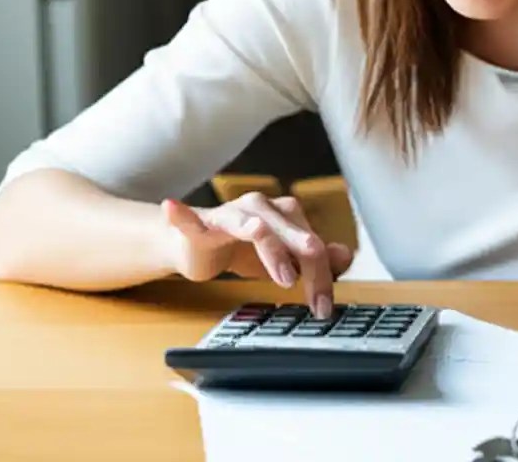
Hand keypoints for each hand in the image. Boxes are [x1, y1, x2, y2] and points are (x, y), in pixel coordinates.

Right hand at [160, 193, 352, 317]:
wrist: (197, 244)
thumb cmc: (244, 250)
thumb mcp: (283, 259)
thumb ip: (314, 260)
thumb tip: (346, 256)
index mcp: (287, 215)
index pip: (314, 245)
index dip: (324, 277)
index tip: (325, 309)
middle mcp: (262, 208)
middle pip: (294, 237)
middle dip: (310, 270)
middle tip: (317, 302)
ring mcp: (230, 213)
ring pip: (256, 227)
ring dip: (273, 251)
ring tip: (285, 276)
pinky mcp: (200, 225)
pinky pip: (190, 219)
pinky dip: (181, 214)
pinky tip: (172, 208)